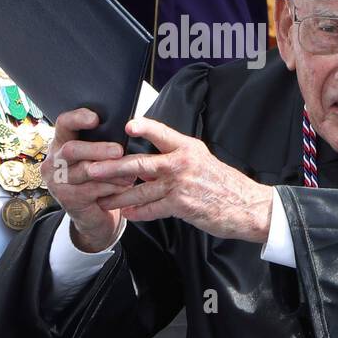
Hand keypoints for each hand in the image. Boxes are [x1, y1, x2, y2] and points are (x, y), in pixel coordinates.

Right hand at [45, 108, 132, 252]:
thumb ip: (101, 143)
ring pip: (85, 171)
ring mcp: (57, 181)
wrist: (92, 216)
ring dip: (111, 171)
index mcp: (60, 143)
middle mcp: (53, 161)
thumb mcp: (96, 159)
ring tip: (130, 172)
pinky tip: (124, 186)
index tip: (95, 118)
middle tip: (119, 150)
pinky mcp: (67, 199)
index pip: (63, 124)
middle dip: (97, 149)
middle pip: (71, 149)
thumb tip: (127, 128)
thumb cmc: (97, 180)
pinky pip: (92, 189)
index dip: (77, 118)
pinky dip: (111, 187)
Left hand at [87, 117, 275, 243]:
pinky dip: (137, 212)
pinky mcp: (181, 206)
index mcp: (187, 147)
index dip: (144, 128)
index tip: (127, 124)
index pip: (161, 132)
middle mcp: (182, 163)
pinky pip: (153, 209)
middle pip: (140, 163)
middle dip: (112, 167)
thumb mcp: (201, 161)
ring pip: (141, 190)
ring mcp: (181, 185)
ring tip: (100, 197)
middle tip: (91, 168)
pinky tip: (125, 213)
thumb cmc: (223, 183)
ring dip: (118, 195)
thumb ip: (173, 160)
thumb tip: (145, 165)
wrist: (247, 206)